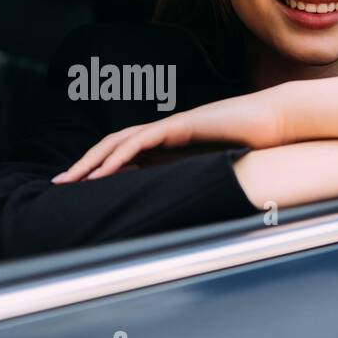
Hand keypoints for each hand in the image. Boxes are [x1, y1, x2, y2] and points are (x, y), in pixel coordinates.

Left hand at [52, 90, 285, 182]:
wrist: (278, 123)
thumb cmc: (252, 148)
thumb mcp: (214, 173)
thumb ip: (192, 185)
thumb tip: (177, 213)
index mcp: (170, 146)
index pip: (124, 156)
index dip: (98, 170)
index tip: (77, 190)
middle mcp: (165, 133)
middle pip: (112, 146)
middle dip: (83, 165)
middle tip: (58, 185)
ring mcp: (172, 126)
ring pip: (120, 141)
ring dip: (92, 161)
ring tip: (71, 180)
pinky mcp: (182, 125)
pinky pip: (143, 140)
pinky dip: (119, 156)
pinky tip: (103, 171)